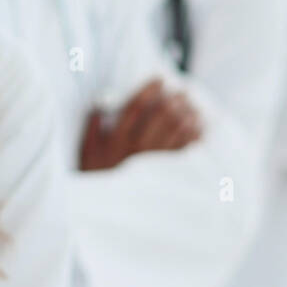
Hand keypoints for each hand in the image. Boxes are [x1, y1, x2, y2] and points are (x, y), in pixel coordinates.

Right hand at [79, 78, 201, 170]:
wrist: (106, 206)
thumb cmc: (95, 174)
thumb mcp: (86, 149)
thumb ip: (92, 124)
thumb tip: (100, 102)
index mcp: (118, 138)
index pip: (137, 106)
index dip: (150, 89)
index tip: (160, 79)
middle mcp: (139, 147)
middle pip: (162, 115)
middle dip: (174, 99)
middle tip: (181, 92)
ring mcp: (154, 159)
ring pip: (178, 130)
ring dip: (188, 114)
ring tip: (193, 106)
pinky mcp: (165, 171)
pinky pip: (186, 150)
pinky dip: (195, 136)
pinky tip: (200, 127)